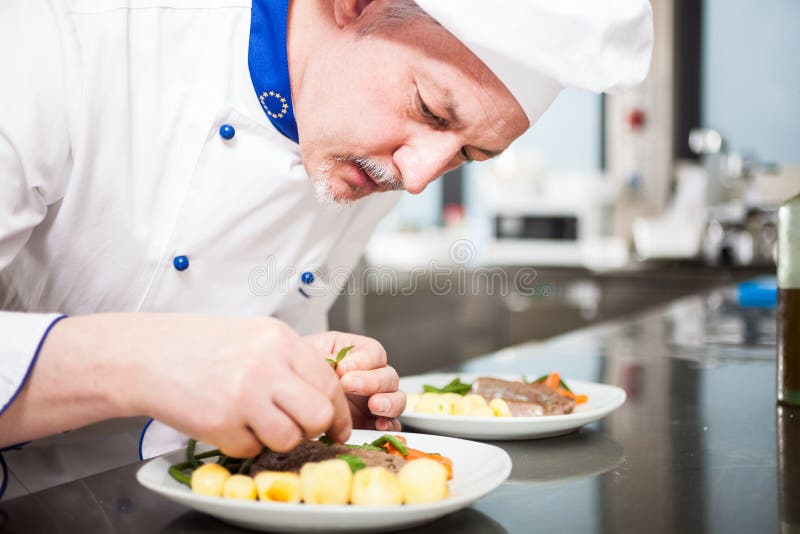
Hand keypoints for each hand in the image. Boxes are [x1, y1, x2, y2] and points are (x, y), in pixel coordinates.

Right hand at [51, 314, 351, 456]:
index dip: (339, 412)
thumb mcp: (258, 337)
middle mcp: (266, 365)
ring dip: (278, 439)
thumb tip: (329, 396)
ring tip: (257, 422)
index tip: (338, 427)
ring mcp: (243, 395)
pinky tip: (228, 423)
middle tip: (298, 427)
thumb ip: (293, 362)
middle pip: (318, 415)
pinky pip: (251, 448)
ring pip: (289, 438)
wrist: (149, 354)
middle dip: (313, 428)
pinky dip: (244, 443)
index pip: (330, 384)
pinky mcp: (219, 422)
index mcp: (280, 340)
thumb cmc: (205, 346)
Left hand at [304, 331, 404, 432]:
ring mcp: (373, 399)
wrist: (286, 397)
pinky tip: (378, 425)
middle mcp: (369, 375)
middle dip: (372, 381)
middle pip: (388, 375)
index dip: (364, 360)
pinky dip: (389, 425)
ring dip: (389, 402)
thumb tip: (338, 364)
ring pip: (396, 398)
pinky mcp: (371, 422)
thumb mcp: (307, 355)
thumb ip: (325, 357)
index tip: (344, 368)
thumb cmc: (295, 370)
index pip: (374, 352)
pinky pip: (391, 424)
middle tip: (350, 385)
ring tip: (373, 405)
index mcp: (355, 353)